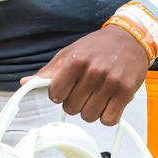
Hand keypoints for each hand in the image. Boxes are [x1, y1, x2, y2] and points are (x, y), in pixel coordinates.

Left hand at [28, 24, 150, 125]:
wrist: (131, 37)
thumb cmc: (99, 46)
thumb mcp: (70, 53)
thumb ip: (49, 71)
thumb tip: (26, 82)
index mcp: (75, 61)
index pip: (55, 94)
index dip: (59, 94)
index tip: (66, 89)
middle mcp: (93, 72)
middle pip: (71, 108)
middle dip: (75, 102)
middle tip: (85, 91)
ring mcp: (110, 83)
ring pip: (89, 116)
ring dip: (91, 110)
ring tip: (97, 95)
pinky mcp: (126, 92)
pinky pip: (108, 120)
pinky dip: (107, 116)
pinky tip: (109, 103)